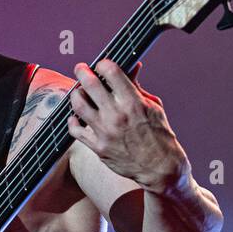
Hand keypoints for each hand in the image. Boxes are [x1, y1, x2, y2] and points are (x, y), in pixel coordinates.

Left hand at [67, 59, 190, 194]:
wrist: (160, 167)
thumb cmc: (159, 135)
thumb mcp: (153, 106)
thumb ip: (137, 87)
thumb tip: (131, 67)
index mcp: (133, 102)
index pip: (111, 72)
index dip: (103, 64)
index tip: (101, 64)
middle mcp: (117, 115)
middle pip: (90, 84)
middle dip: (82, 71)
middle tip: (81, 68)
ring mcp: (105, 132)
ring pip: (78, 105)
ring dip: (76, 94)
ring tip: (79, 92)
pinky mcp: (98, 148)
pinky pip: (76, 130)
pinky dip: (73, 121)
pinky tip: (76, 117)